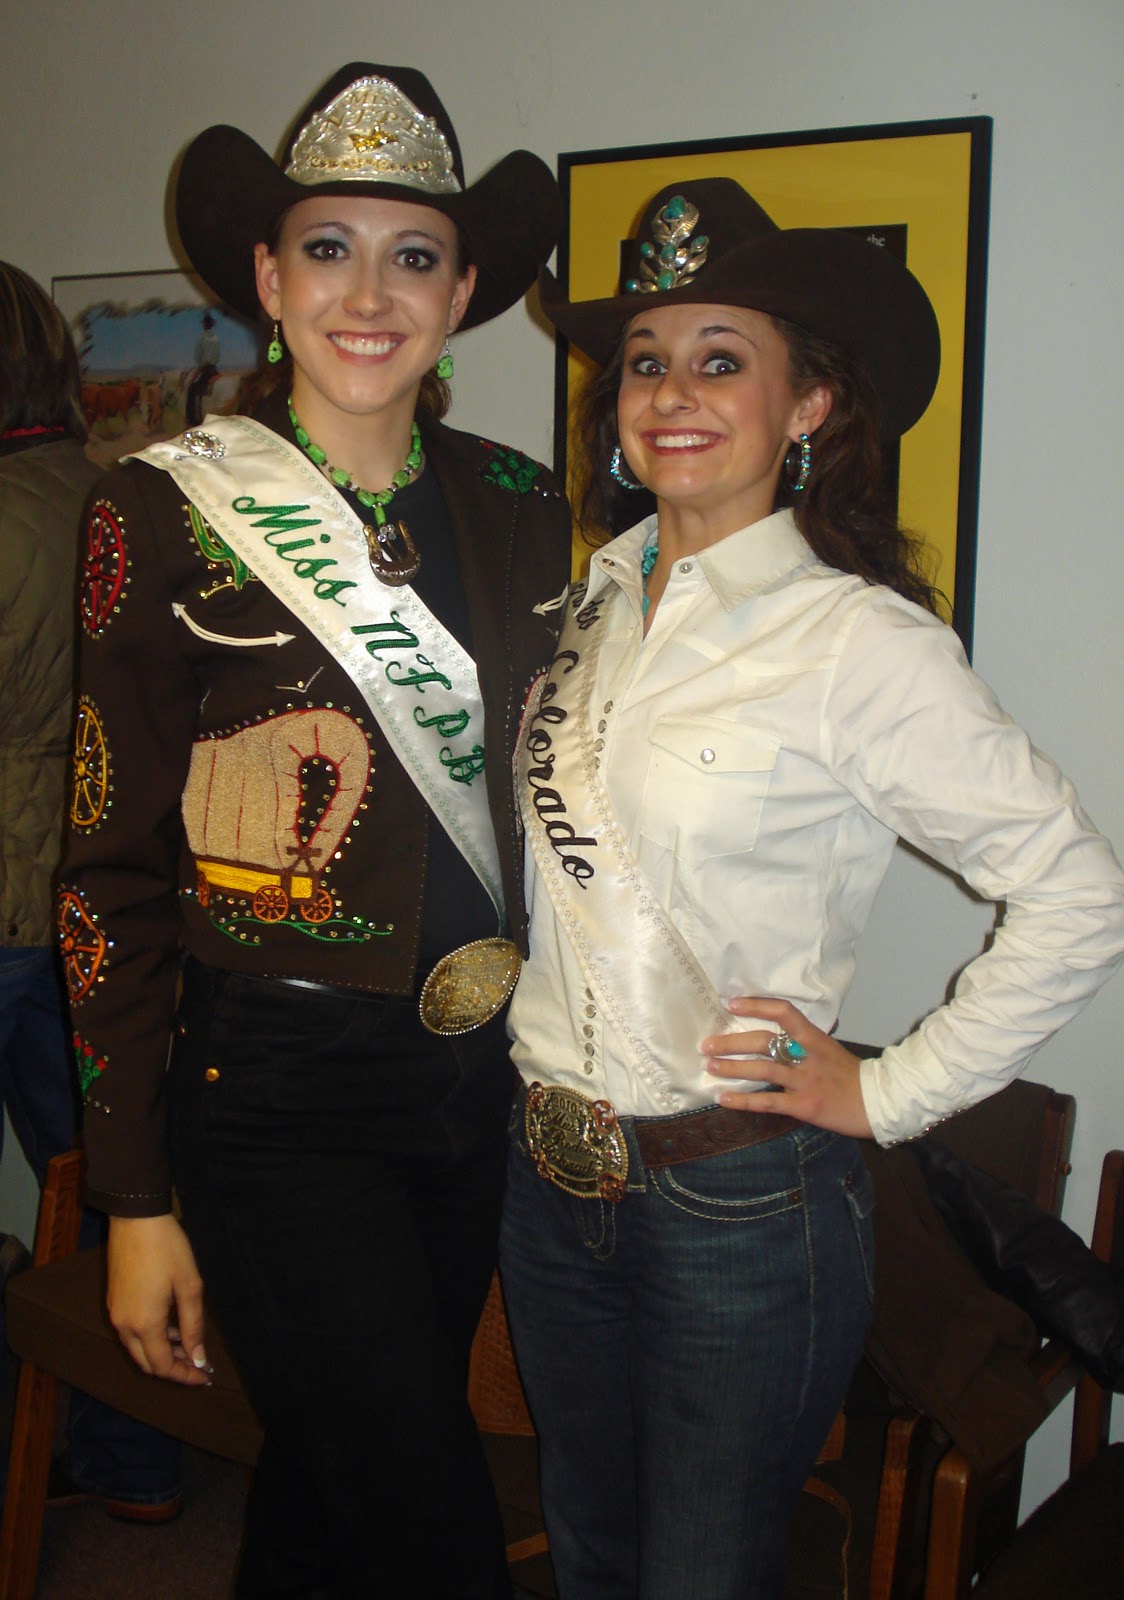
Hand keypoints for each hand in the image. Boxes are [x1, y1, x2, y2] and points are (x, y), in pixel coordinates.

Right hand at [107, 1213, 209, 1384]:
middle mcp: (124, 1324)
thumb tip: (198, 1358)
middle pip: (147, 1362)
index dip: (185, 1376)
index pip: (163, 1366)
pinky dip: (151, 1338)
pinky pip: (131, 1332)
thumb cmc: (167, 1248)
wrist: (135, 1218)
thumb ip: (193, 1326)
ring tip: (189, 1344)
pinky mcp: (114, 1300)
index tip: (205, 1376)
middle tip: (199, 1363)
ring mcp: (115, 1312)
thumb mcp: (189, 1286)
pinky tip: (170, 1326)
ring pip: (138, 1348)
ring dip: (162, 1352)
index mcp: (144, 1324)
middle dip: (173, 1368)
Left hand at [700, 996, 873, 1138]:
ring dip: (732, 1068)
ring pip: (763, 1070)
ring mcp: (806, 1081)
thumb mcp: (828, 1049)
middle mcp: (808, 1056)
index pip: (783, 1012)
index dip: (756, 1006)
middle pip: (764, 1042)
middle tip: (706, 1044)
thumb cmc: (849, 1075)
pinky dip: (744, 1101)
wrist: (877, 1102)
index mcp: (814, 1038)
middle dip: (732, 1042)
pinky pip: (769, 1102)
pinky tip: (724, 1099)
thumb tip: (771, 1033)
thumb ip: (802, 1041)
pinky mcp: (804, 1106)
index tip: (731, 1004)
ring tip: (710, 1066)